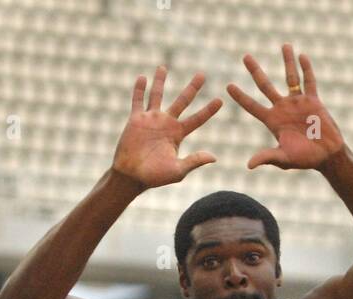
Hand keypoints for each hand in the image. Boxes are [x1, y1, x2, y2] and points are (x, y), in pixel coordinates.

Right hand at [112, 68, 221, 189]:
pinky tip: (142, 77)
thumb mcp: (178, 170)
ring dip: (160, 81)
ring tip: (163, 67)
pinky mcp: (136, 119)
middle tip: (202, 75)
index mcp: (178, 134)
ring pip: (157, 95)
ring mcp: (151, 119)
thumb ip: (194, 161)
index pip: (197, 119)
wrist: (132, 176)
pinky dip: (139, 89)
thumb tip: (214, 157)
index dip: (208, 110)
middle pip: (182, 101)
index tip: (220, 100)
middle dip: (192, 88)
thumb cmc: (155, 177)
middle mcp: (166, 123)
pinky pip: (138, 100)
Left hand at [227, 44, 344, 170]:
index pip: (252, 106)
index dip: (240, 96)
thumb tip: (249, 165)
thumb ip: (267, 157)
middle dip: (255, 71)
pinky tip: (302, 56)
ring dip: (287, 61)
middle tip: (245, 56)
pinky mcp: (313, 101)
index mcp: (272, 121)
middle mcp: (283, 108)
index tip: (228, 85)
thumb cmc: (305, 159)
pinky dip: (306, 69)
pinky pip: (309, 82)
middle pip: (265, 85)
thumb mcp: (284, 159)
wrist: (327, 156)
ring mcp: (298, 102)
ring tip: (284, 45)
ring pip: (290, 78)